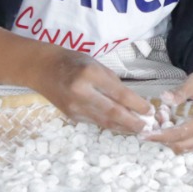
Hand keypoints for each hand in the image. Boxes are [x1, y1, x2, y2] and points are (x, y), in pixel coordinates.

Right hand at [28, 44, 153, 134]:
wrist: (42, 69)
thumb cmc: (72, 62)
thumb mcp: (95, 64)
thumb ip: (112, 82)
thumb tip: (132, 101)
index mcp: (90, 74)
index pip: (119, 94)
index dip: (137, 105)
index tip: (150, 110)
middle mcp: (81, 92)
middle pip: (112, 113)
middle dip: (133, 122)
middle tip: (148, 127)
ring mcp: (75, 107)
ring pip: (105, 122)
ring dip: (124, 127)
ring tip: (139, 129)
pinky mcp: (72, 116)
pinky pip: (95, 122)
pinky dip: (110, 125)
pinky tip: (122, 126)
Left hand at [147, 57, 192, 153]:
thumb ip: (182, 92)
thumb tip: (163, 99)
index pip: (183, 133)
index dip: (162, 135)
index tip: (144, 134)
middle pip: (184, 145)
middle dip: (164, 138)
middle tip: (151, 123)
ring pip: (187, 148)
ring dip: (171, 139)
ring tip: (161, 120)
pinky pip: (192, 144)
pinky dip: (179, 138)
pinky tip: (171, 123)